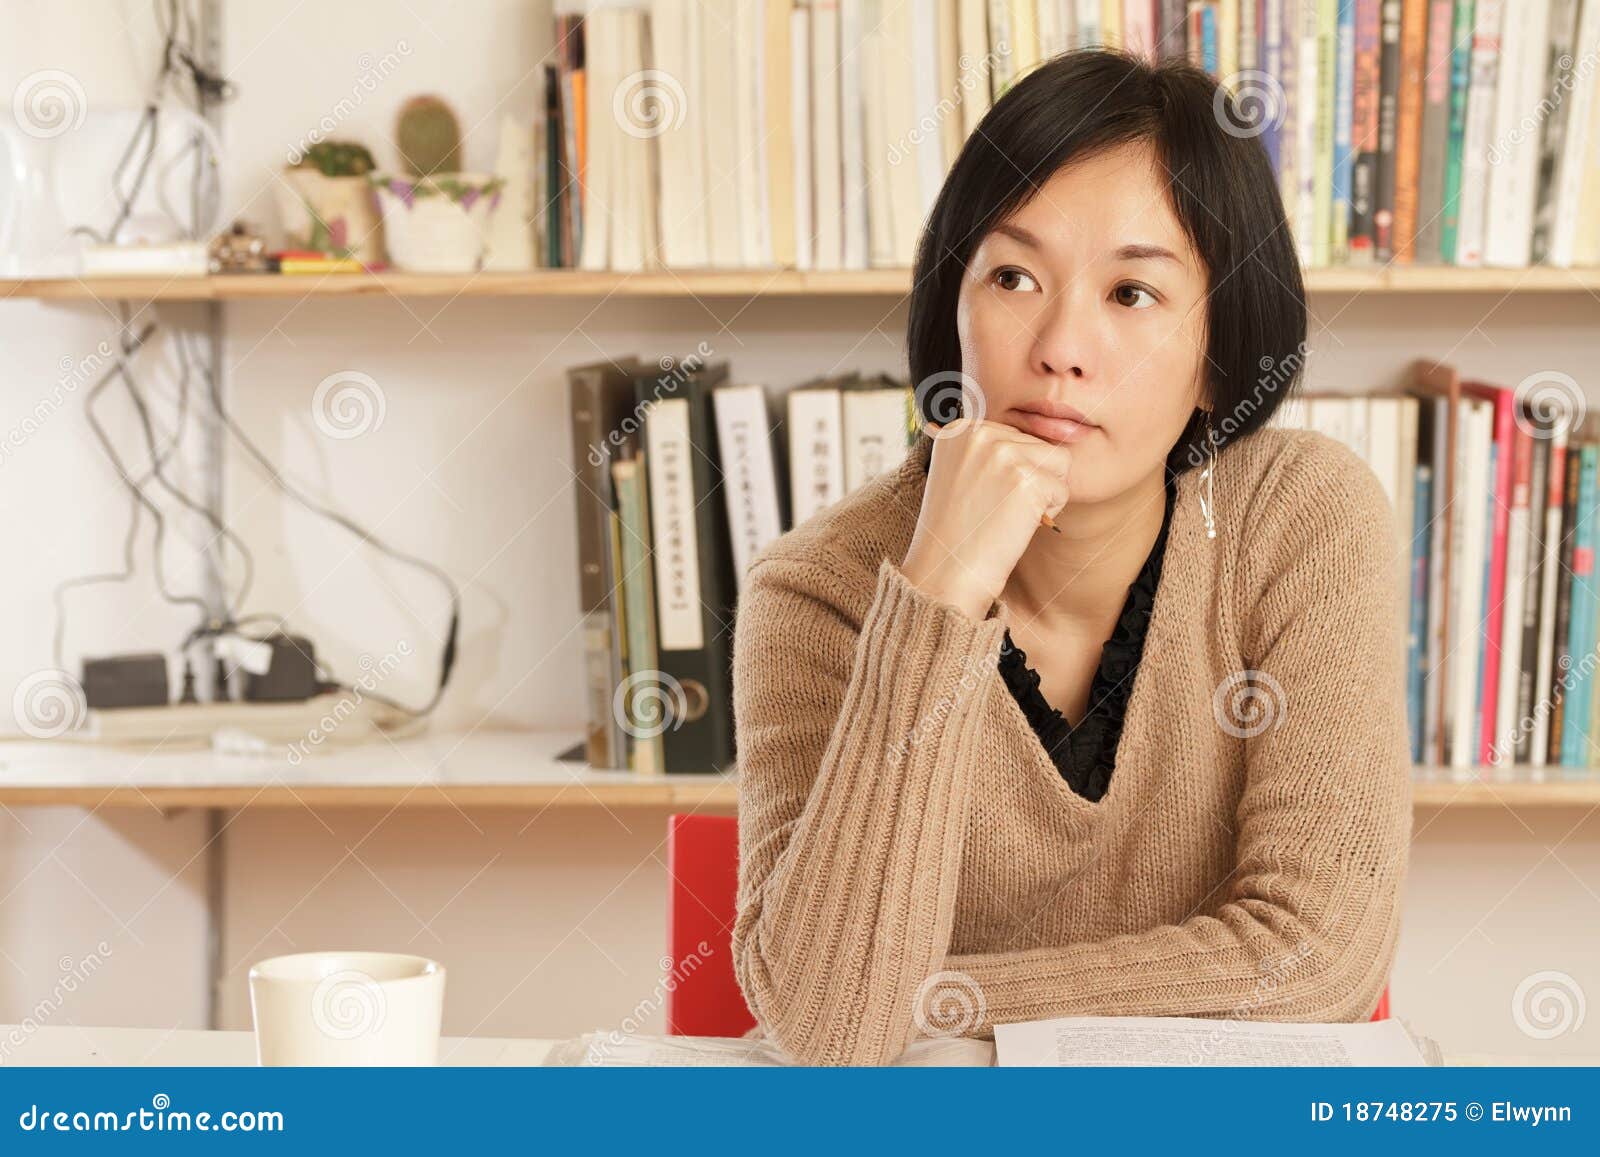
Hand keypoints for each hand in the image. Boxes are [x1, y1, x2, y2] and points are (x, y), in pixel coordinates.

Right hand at [899, 420, 1071, 620]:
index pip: (1017, 435)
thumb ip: (991, 448)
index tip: (982, 496)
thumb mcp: (961, 474)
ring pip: (1059, 462)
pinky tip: (1015, 525)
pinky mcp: (1027, 479)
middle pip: (1040, 445)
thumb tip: (1047, 429)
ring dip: (1044, 492)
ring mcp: (1003, 454)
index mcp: (960, 429)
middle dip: (1030, 480)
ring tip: (1008, 514)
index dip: (1012, 472)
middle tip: (996, 508)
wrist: (945, 573)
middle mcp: (979, 433)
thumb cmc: (958, 531)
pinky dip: (1048, 514)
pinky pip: (1063, 490)